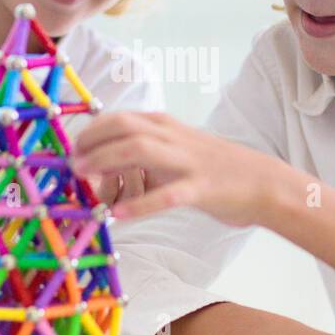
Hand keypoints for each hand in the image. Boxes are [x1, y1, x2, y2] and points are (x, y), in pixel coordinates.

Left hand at [73, 112, 273, 224]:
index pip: (120, 118)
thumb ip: (142, 156)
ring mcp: (187, 162)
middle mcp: (173, 137)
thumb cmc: (213, 168)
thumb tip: (103, 169)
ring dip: (106, 161)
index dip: (91, 132)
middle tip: (72, 163)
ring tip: (84, 178)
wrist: (261, 182)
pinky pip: (166, 195)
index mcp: (166, 126)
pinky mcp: (200, 189)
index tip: (74, 150)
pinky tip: (118, 215)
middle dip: (92, 142)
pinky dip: (139, 205)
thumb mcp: (175, 153)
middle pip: (124, 127)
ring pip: (140, 150)